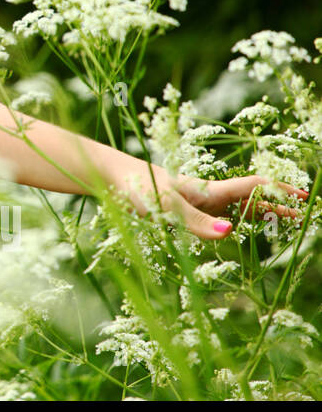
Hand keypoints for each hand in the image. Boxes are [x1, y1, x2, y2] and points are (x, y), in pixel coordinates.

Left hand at [105, 158, 310, 239]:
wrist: (109, 177)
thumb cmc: (137, 188)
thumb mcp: (166, 207)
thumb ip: (196, 223)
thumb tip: (229, 234)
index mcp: (209, 190)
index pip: (254, 187)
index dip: (280, 190)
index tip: (305, 195)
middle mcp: (207, 195)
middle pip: (251, 199)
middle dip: (278, 206)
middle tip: (306, 215)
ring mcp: (195, 202)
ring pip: (236, 208)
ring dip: (260, 214)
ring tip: (284, 221)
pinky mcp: (182, 210)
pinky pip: (217, 217)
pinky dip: (235, 221)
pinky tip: (239, 228)